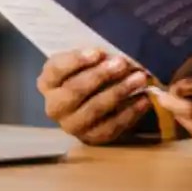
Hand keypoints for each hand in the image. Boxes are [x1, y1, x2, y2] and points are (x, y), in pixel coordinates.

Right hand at [36, 49, 152, 144]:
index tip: (98, 52)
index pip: (56, 70)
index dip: (77, 61)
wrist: (88, 99)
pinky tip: (144, 100)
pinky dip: (130, 113)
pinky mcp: (90, 138)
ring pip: (94, 109)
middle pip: (76, 90)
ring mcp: (72, 125)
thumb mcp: (82, 60)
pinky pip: (111, 127)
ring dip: (119, 92)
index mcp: (47, 82)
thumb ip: (93, 57)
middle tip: (123, 63)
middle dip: (101, 75)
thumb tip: (114, 56)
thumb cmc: (85, 72)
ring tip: (139, 79)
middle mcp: (54, 107)